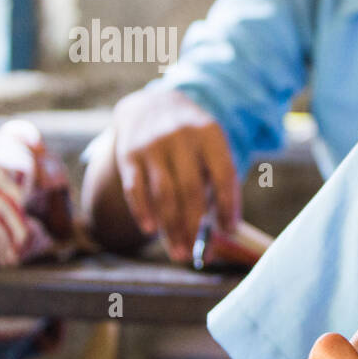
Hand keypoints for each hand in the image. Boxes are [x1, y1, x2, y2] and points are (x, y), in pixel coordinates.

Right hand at [110, 86, 238, 262]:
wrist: (151, 104)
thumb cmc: (191, 141)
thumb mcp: (210, 147)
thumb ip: (217, 184)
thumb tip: (222, 233)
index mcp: (210, 135)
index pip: (223, 174)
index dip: (228, 204)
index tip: (229, 231)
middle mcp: (181, 138)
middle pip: (190, 190)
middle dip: (194, 226)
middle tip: (196, 254)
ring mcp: (152, 145)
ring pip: (163, 194)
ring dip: (171, 228)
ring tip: (179, 254)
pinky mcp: (129, 154)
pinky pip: (136, 188)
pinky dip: (143, 211)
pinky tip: (151, 230)